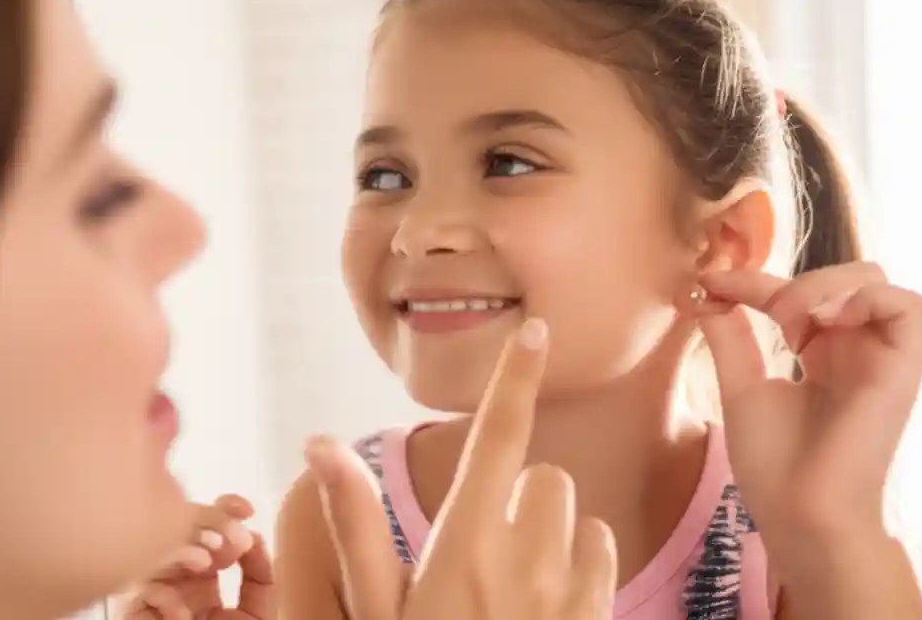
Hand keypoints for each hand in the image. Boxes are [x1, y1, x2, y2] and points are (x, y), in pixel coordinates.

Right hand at [120, 495, 273, 619]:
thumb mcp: (258, 616)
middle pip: (180, 530)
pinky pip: (139, 591)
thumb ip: (260, 576)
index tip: (245, 508)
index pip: (208, 529)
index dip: (224, 510)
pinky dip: (160, 593)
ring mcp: (154, 596)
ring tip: (205, 563)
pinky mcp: (134, 617)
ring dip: (182, 550)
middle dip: (205, 523)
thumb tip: (254, 535)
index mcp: (204, 577)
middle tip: (225, 535)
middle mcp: (176, 581)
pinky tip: (180, 610)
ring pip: (158, 551)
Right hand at [305, 318, 617, 619]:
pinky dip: (581, 560)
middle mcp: (525, 555)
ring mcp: (570, 587)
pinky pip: (603, 551)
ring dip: (548, 528)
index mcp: (463, 541)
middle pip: (540, 475)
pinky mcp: (599, 613)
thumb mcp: (375, 606)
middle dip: (516, 493)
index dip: (516, 376)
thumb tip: (317, 442)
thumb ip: (355, 521)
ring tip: (510, 579)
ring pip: (573, 513)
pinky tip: (547, 599)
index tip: (538, 330)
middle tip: (480, 544)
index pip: (498, 436)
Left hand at [697, 263, 921, 546]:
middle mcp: (856, 352)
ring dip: (826, 283)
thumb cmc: (773, 465)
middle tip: (765, 315)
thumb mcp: (742, 385)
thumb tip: (709, 289)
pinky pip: (911, 307)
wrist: (799, 513)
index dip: (753, 281)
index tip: (710, 282)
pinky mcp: (903, 370)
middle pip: (844, 277)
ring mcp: (882, 359)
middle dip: (796, 280)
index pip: (797, 296)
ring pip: (876, 281)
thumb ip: (731, 336)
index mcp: (824, 356)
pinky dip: (866, 297)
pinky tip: (826, 321)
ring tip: (790, 318)